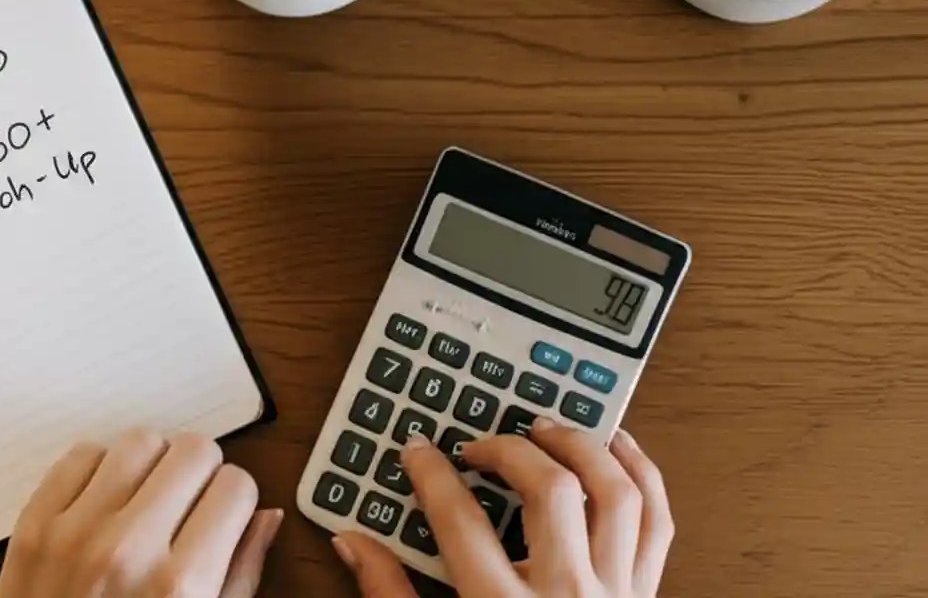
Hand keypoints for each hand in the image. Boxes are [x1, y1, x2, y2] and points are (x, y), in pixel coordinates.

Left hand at [0, 428, 281, 597]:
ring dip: (152, 463)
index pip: (236, 487)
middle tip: (191, 501)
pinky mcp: (34, 524)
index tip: (226, 512)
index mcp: (182, 586)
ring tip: (147, 497)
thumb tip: (266, 516)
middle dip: (202, 472)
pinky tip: (107, 501)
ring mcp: (76, 533)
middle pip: (194, 451)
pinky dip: (100, 469)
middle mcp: (130, 551)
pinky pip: (82, 454)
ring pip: (141, 441)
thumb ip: (240, 575)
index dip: (236, 499)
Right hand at [333, 420, 673, 596]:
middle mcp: (566, 595)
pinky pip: (657, 520)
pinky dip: (641, 473)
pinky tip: (615, 446)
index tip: (418, 450)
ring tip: (547, 428)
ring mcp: (615, 593)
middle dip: (511, 450)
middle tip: (480, 445)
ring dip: (583, 447)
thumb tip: (352, 541)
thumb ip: (389, 594)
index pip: (461, 522)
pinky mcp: (645, 594)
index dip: (433, 475)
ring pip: (615, 494)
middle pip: (551, 491)